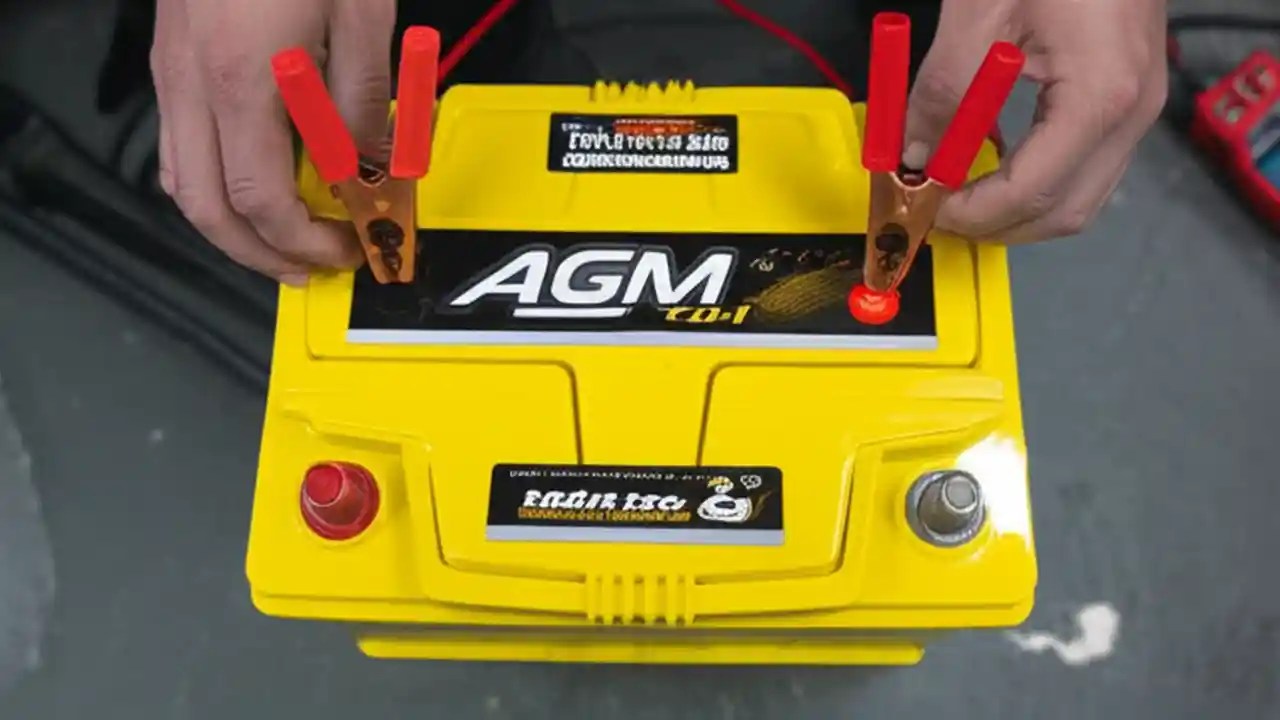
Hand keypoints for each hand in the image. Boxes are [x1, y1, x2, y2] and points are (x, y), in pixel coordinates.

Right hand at [150, 0, 396, 283]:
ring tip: (282, 241)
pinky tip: (252, 182)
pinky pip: (178, 143)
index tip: (347, 250)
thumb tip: (373, 169)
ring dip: (231, 226)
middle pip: (210, 209)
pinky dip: (212, 182)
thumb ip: (365, 102)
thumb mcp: (359, 16)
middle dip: (262, 255)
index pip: (263, 200)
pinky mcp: (171, 53)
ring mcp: (172, 68)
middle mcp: (194, 82)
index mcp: (244, 80)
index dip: (305, 241)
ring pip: (181, 181)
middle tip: (311, 268)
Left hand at [905, 0, 1167, 242]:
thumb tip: (907, 156)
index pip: (1030, 193)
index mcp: (1099, 97)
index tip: (924, 210)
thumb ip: (939, 95)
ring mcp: (1139, 109)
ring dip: (1016, 210)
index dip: (971, 215)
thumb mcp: (978, 18)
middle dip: (995, 226)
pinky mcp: (1130, 99)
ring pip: (1079, 198)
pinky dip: (1037, 180)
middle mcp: (1132, 114)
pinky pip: (1085, 166)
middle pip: (1062, 213)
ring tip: (958, 193)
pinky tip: (993, 162)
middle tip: (937, 213)